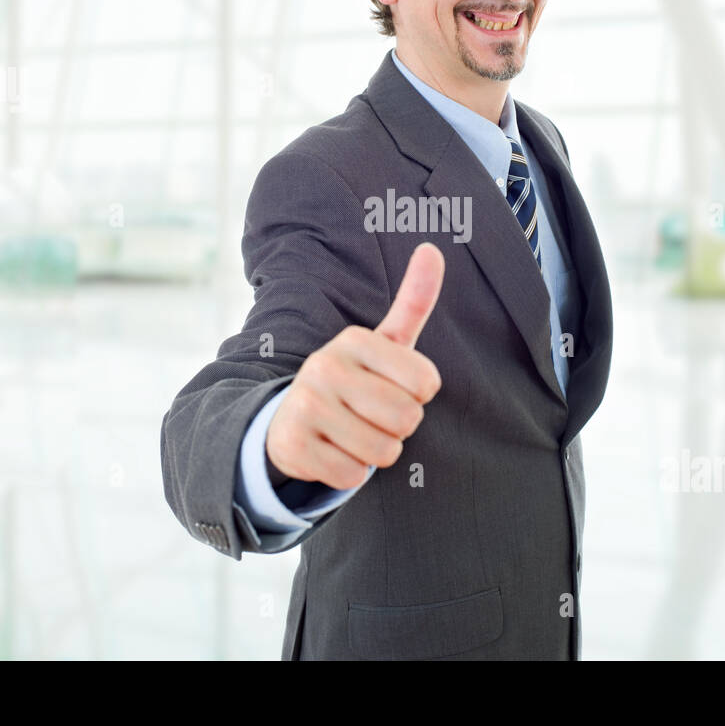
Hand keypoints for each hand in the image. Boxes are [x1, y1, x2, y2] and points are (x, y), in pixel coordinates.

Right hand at [266, 242, 444, 489]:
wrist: (291, 418)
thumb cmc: (354, 380)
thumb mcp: (384, 342)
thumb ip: (413, 300)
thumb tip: (433, 249)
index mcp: (354, 339)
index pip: (426, 382)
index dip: (417, 394)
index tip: (391, 386)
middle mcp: (324, 366)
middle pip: (407, 419)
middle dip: (398, 427)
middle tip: (370, 414)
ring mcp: (304, 405)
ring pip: (383, 451)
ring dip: (376, 452)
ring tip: (352, 432)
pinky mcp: (292, 445)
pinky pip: (353, 476)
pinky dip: (349, 472)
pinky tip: (331, 450)